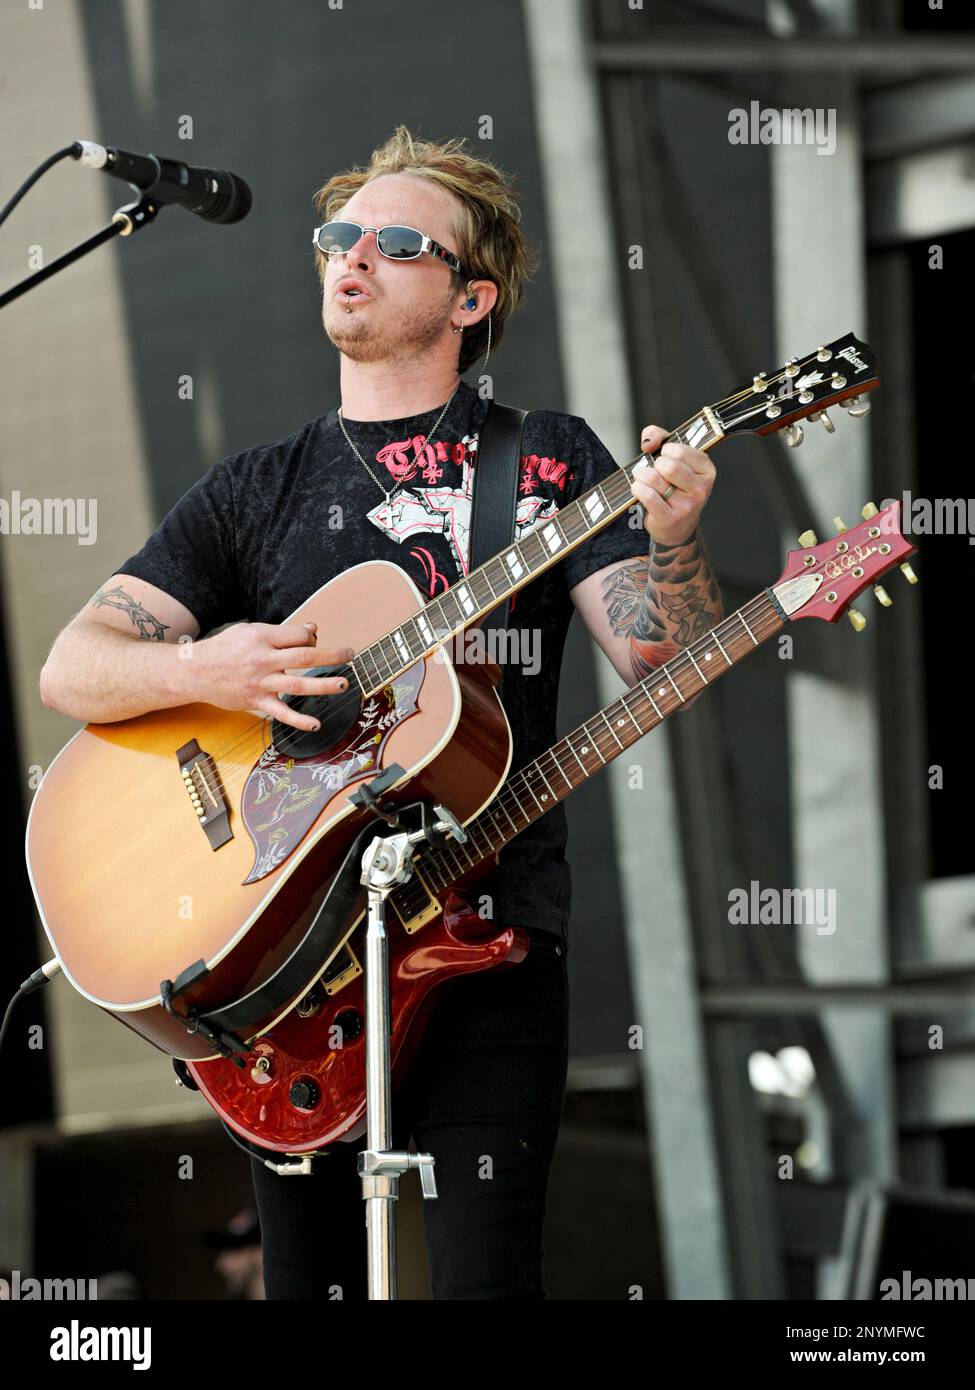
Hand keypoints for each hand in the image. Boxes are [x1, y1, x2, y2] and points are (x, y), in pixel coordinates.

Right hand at [190, 620, 353, 730]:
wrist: (194, 671)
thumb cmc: (224, 649)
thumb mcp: (250, 631)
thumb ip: (282, 632)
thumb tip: (313, 629)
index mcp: (261, 637)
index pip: (298, 636)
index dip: (312, 637)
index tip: (316, 642)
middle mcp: (263, 659)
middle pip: (304, 656)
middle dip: (331, 656)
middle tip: (350, 655)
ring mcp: (260, 682)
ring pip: (298, 684)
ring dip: (324, 685)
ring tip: (343, 685)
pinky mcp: (256, 701)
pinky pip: (281, 713)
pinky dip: (299, 720)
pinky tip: (316, 724)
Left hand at [631, 424, 715, 545]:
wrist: (676, 526)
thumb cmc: (674, 487)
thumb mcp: (673, 458)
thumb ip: (660, 438)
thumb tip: (649, 441)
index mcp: (706, 470)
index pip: (679, 450)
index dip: (665, 450)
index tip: (663, 456)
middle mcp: (701, 488)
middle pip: (668, 465)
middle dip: (654, 465)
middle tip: (654, 470)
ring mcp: (687, 505)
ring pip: (655, 479)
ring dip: (642, 476)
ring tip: (643, 479)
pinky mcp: (670, 518)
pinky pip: (648, 496)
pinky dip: (638, 489)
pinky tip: (639, 489)